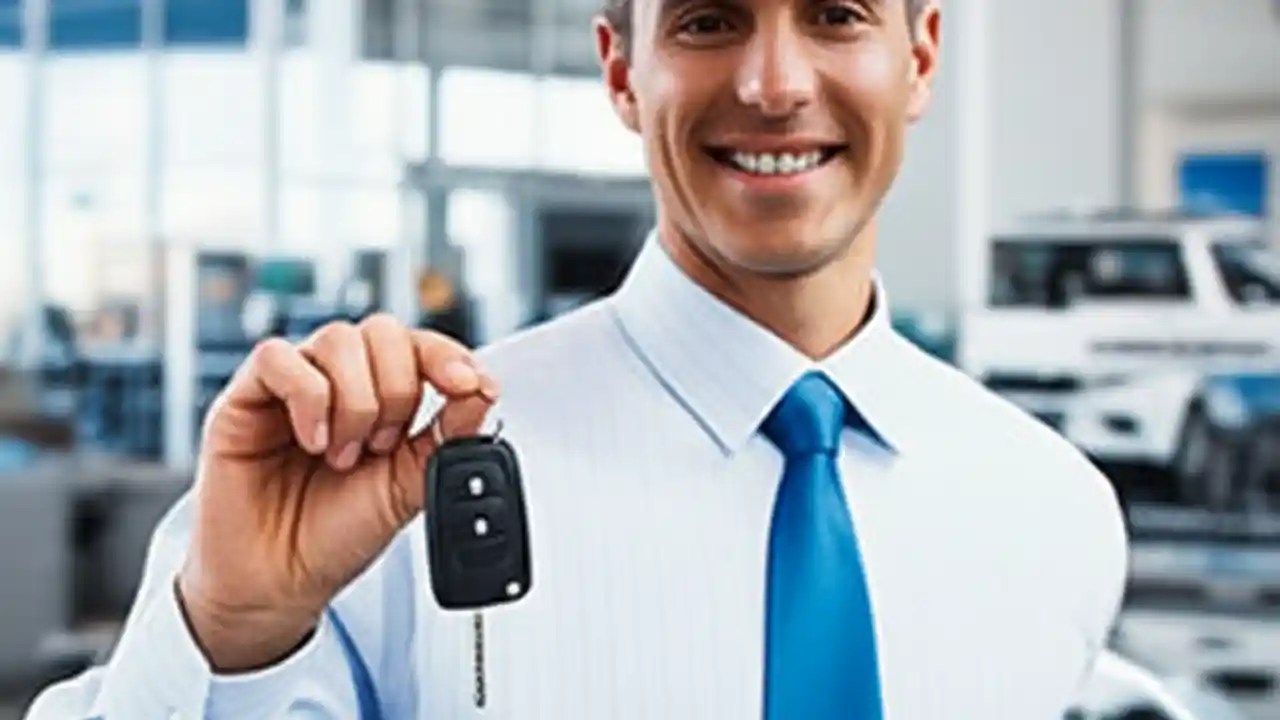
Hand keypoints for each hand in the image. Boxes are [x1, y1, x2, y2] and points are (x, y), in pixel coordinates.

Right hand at [177, 314, 497, 670]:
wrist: (277, 583)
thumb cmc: (334, 535)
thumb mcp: (409, 487)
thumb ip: (449, 437)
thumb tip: (483, 392)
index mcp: (385, 398)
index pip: (421, 346)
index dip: (448, 356)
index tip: (468, 385)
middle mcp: (341, 382)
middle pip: (384, 331)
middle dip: (398, 389)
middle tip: (383, 445)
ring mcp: (295, 384)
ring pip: (339, 339)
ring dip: (355, 401)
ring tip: (345, 454)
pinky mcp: (246, 396)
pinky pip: (278, 357)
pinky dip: (308, 397)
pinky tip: (314, 441)